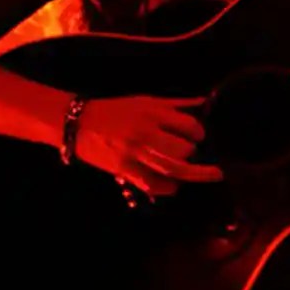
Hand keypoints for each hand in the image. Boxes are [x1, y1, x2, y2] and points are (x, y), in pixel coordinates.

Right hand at [73, 95, 222, 196]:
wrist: (79, 123)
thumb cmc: (116, 110)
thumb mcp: (146, 101)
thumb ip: (176, 104)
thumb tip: (204, 102)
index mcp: (153, 113)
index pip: (188, 126)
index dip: (198, 132)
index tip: (199, 135)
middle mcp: (146, 134)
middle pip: (183, 150)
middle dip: (193, 152)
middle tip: (195, 152)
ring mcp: (136, 154)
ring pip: (172, 169)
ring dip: (193, 173)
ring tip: (209, 174)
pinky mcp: (125, 170)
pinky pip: (152, 184)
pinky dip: (167, 187)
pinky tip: (174, 185)